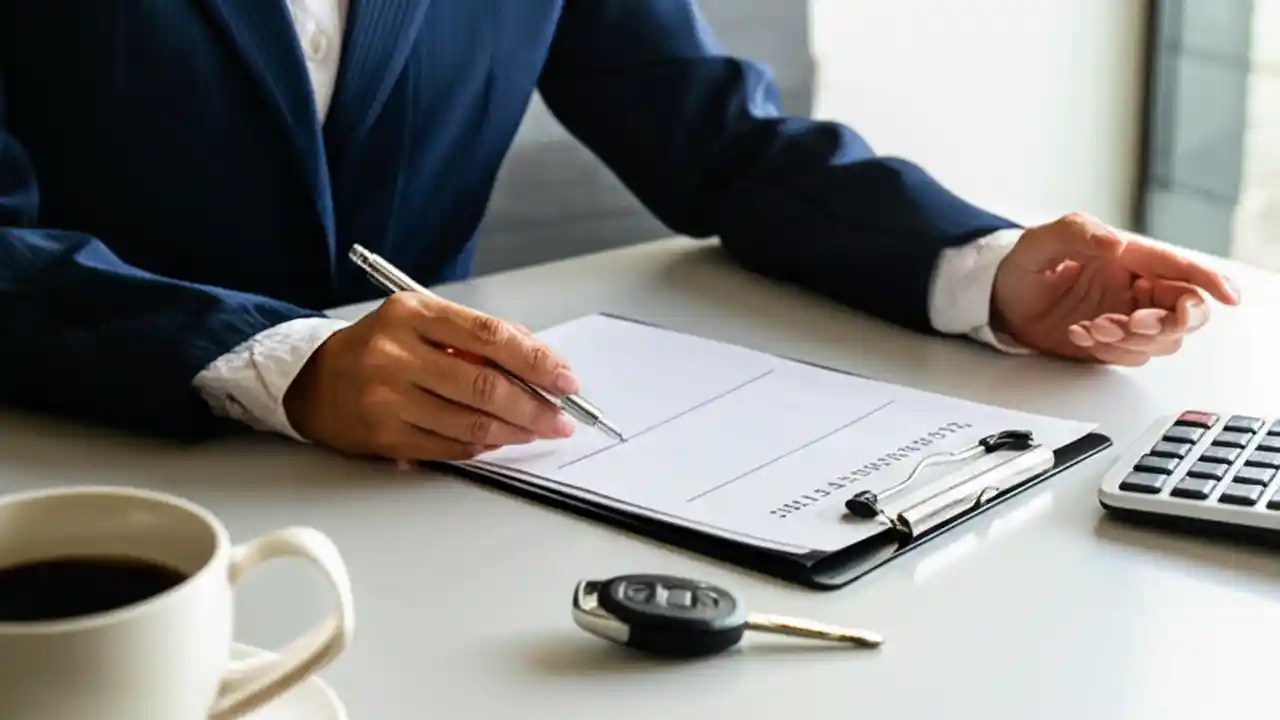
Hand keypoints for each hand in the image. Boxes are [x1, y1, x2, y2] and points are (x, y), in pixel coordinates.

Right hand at [283, 292, 579, 460]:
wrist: (313, 381)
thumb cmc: (379, 347)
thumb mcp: (423, 321)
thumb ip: (478, 336)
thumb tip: (539, 361)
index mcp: (412, 313)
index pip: (489, 335)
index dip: (536, 359)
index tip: (565, 379)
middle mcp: (396, 353)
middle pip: (484, 384)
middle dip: (534, 405)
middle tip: (561, 417)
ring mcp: (387, 397)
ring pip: (471, 421)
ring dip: (515, 430)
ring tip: (538, 430)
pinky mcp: (384, 434)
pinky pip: (450, 445)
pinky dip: (484, 445)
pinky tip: (500, 439)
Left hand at [992, 212, 1240, 364]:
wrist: (998, 299)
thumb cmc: (1022, 265)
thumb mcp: (1042, 241)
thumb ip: (1078, 234)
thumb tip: (1115, 243)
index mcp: (1131, 258)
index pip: (1182, 269)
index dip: (1211, 281)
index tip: (1228, 296)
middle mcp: (1135, 288)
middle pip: (1185, 311)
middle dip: (1167, 322)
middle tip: (1132, 322)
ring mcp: (1125, 317)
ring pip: (1162, 340)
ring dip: (1132, 339)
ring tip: (1091, 326)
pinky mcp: (1111, 343)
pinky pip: (1130, 356)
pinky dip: (1110, 351)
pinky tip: (1079, 334)